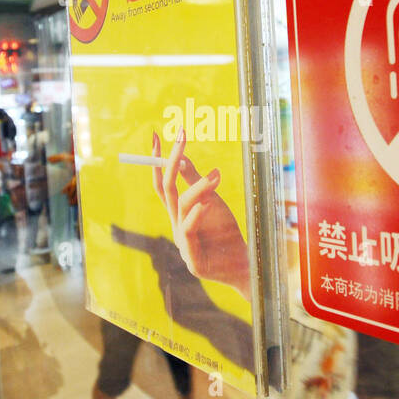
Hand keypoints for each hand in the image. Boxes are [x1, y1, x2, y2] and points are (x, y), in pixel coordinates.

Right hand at [150, 129, 249, 298]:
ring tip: (217, 177)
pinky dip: (197, 215)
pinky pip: (189, 230)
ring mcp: (182, 242)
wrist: (243, 263)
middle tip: (181, 135)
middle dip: (172, 160)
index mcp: (178, 213)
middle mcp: (176, 224)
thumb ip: (196, 183)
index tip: (155, 135)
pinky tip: (208, 204)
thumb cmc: (226, 232)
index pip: (162, 183)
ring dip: (198, 188)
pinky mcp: (192, 259)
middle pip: (167, 188)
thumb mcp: (212, 202)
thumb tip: (183, 158)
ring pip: (182, 206)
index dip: (158, 160)